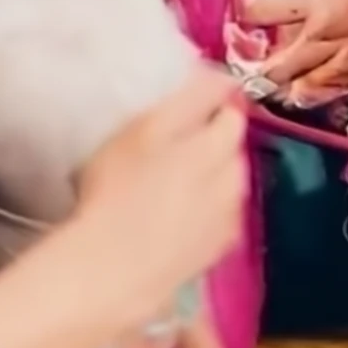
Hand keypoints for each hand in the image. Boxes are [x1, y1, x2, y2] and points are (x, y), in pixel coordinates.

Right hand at [0, 70, 245, 347]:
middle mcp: (234, 181)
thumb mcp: (147, 128)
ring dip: (212, 174)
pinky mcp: (215, 252)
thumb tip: (225, 77)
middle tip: (175, 139)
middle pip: (233, 148)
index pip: (233, 111)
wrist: (113, 270)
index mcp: (219, 146)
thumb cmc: (119, 188)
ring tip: (175, 177)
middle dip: (215, 138)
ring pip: (229, 184)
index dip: (214, 101)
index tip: (190, 101)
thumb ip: (192, 99)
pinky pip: (219, 217)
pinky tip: (178, 213)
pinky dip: (206, 208)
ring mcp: (227, 221)